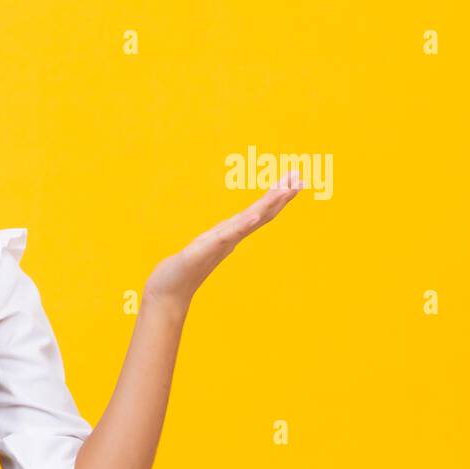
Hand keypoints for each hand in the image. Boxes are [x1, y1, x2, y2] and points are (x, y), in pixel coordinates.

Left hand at [144, 170, 304, 308]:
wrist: (169, 291)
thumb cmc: (185, 269)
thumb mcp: (207, 246)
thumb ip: (222, 237)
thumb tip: (233, 230)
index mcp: (231, 234)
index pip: (259, 212)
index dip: (277, 196)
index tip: (294, 178)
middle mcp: (230, 238)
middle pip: (261, 213)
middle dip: (280, 196)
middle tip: (300, 178)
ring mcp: (220, 244)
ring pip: (249, 221)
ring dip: (268, 205)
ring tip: (286, 190)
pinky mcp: (205, 250)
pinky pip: (227, 235)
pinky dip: (243, 225)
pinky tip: (254, 215)